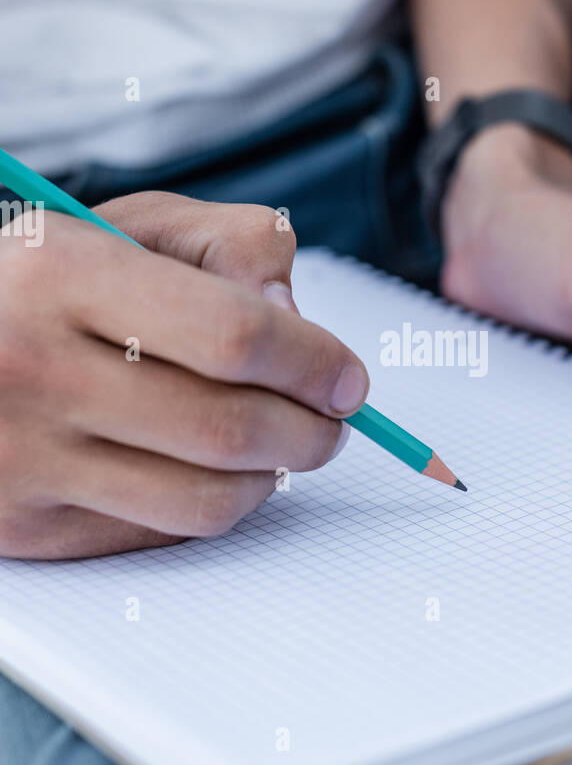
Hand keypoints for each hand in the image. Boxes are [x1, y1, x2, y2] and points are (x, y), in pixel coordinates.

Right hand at [0, 192, 368, 558]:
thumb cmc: (42, 286)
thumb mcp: (123, 228)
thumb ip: (225, 244)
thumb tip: (293, 316)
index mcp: (61, 275)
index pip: (233, 335)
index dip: (313, 363)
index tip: (346, 379)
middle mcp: (33, 369)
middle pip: (230, 429)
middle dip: (311, 431)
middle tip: (329, 421)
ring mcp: (24, 458)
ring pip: (206, 501)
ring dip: (272, 478)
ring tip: (280, 447)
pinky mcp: (26, 527)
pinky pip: (160, 536)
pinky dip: (210, 507)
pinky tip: (209, 470)